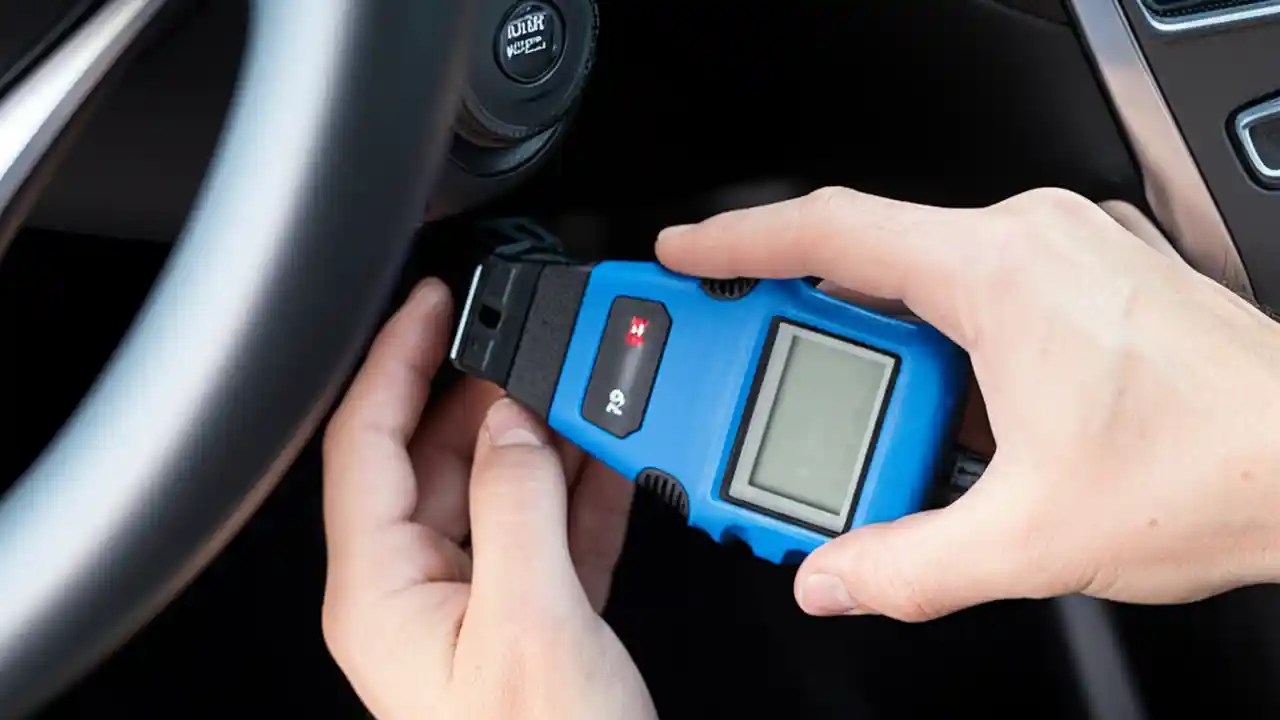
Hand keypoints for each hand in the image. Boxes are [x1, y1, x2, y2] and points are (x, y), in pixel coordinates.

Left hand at [320, 278, 654, 718]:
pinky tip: (610, 460)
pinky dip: (578, 492)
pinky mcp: (529, 622)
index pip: (369, 444)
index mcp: (384, 592)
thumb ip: (518, 508)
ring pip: (498, 491)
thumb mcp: (532, 625)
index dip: (398, 362)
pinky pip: (546, 532)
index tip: (434, 302)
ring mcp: (474, 607)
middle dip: (485, 395)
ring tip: (584, 391)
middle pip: (437, 458)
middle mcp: (418, 594)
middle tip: (533, 344)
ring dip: (540, 439)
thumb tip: (515, 421)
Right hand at [656, 186, 1279, 621]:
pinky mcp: (1080, 284)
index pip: (833, 231)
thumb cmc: (1221, 466)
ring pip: (918, 284)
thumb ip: (906, 566)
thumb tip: (831, 576)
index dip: (738, 242)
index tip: (683, 256)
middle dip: (789, 317)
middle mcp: (1028, 242)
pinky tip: (922, 417)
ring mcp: (1059, 257)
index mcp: (1000, 272)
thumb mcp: (1033, 540)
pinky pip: (969, 297)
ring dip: (863, 344)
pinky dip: (925, 350)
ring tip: (831, 413)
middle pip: (866, 262)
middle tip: (732, 361)